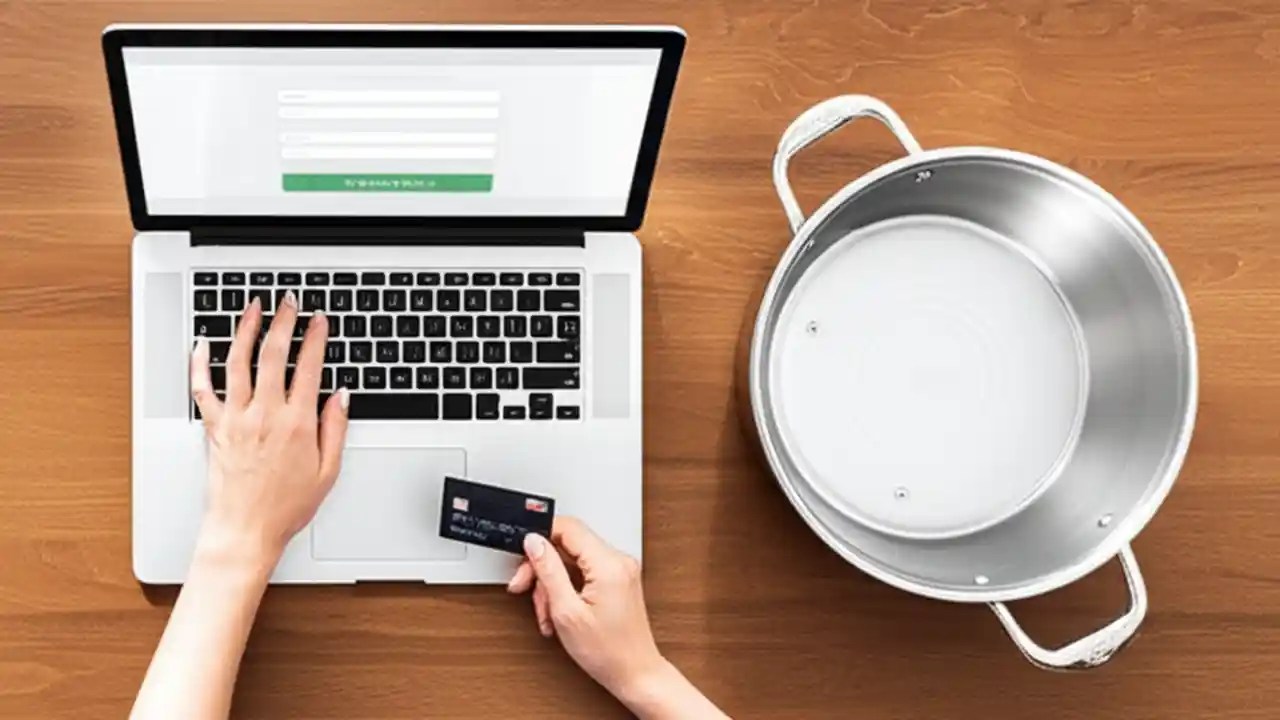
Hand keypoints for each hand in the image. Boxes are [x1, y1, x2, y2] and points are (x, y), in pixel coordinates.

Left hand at [190, 291, 349, 569]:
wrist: (245, 530)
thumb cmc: (285, 507)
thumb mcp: (328, 471)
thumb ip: (335, 428)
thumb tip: (341, 396)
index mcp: (297, 424)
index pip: (309, 367)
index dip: (316, 338)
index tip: (319, 320)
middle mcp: (265, 415)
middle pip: (273, 354)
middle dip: (283, 321)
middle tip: (288, 302)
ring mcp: (236, 419)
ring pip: (238, 362)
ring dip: (245, 329)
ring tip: (252, 308)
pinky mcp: (215, 428)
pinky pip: (203, 388)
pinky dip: (200, 363)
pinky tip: (204, 344)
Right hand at [507, 518, 664, 698]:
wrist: (635, 674)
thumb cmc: (608, 652)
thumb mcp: (567, 612)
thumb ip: (549, 571)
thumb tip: (534, 542)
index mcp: (609, 564)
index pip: (568, 527)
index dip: (540, 538)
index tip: (523, 556)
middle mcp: (619, 561)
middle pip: (567, 544)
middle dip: (542, 568)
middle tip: (525, 587)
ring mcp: (620, 570)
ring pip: (572, 560)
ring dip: (552, 583)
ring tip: (546, 612)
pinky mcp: (617, 579)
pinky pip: (584, 571)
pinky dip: (566, 588)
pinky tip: (558, 610)